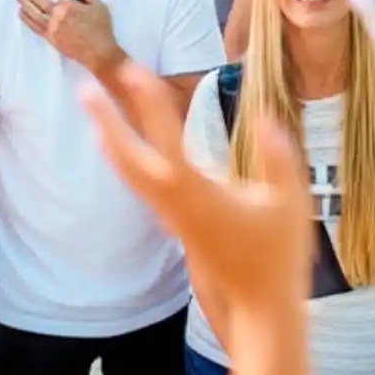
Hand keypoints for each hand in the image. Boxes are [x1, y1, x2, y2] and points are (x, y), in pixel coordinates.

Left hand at [16, 0, 121, 73]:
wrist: (99, 52)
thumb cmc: (101, 29)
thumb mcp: (99, 6)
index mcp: (67, 6)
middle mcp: (56, 16)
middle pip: (36, 3)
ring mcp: (52, 28)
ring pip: (33, 14)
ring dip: (23, 4)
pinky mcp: (51, 39)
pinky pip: (35, 27)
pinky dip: (27, 19)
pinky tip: (21, 13)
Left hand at [79, 63, 311, 308]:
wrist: (260, 303)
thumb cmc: (277, 253)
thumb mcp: (290, 201)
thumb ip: (278, 156)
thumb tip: (266, 116)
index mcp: (200, 193)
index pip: (169, 140)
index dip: (150, 104)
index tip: (134, 71)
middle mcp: (175, 203)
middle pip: (130, 159)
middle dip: (107, 123)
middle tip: (85, 90)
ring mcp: (170, 215)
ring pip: (129, 174)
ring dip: (110, 140)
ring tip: (93, 110)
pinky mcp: (174, 223)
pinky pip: (139, 185)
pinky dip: (122, 161)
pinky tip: (116, 148)